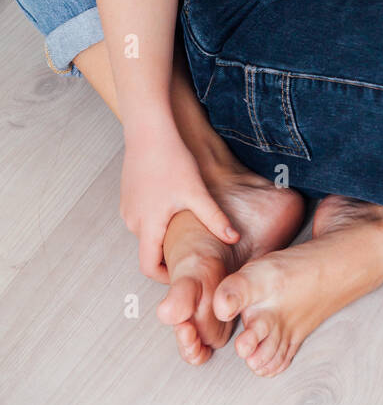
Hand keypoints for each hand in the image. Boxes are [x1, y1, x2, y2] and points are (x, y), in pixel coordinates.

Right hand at [120, 124, 239, 280]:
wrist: (148, 127)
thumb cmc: (170, 158)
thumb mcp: (196, 192)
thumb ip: (214, 218)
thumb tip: (234, 238)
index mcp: (147, 225)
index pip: (149, 268)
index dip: (166, 277)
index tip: (185, 273)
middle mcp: (132, 220)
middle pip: (149, 250)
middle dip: (170, 254)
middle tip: (195, 251)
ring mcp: (127, 206)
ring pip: (147, 232)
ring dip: (164, 233)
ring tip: (189, 225)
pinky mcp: (129, 194)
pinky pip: (143, 215)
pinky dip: (158, 218)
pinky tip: (177, 202)